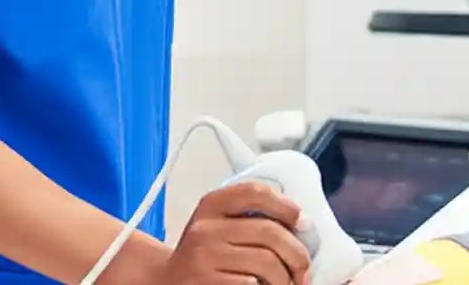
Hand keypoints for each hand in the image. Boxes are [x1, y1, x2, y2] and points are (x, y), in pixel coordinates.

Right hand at [160, 181, 312, 284]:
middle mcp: (205, 228)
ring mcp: (204, 257)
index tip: (303, 222)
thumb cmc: (202, 256)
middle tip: (303, 269)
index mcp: (211, 206)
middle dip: (297, 254)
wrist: (165, 281)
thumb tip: (299, 225)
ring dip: (286, 278)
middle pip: (269, 232)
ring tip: (285, 283)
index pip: (255, 192)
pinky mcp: (207, 283)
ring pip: (268, 263)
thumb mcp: (216, 226)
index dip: (286, 205)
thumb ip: (247, 218)